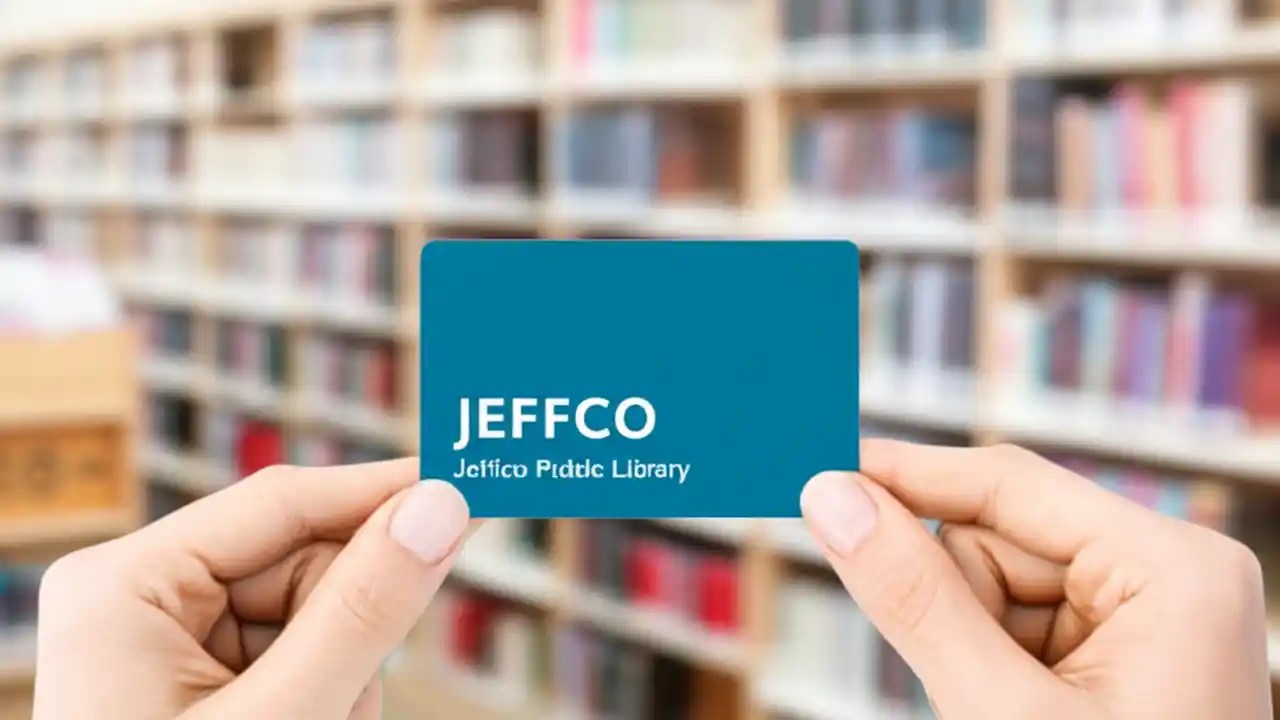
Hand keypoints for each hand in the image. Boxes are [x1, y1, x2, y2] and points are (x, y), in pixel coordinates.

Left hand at [34, 460, 469, 718]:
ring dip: (342, 679)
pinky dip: (326, 700)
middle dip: (351, 635)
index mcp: (127, 582)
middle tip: (343, 705)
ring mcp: (171, 641)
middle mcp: (145, 597)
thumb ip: (364, 613)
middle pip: (305, 566)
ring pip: (316, 618)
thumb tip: (442, 507)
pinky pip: (301, 659)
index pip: (285, 503)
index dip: (384, 492)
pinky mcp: (202, 681)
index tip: (472, 484)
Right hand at [801, 440, 1271, 719]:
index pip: (1007, 485)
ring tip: (1015, 715)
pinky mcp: (1127, 649)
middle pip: (1001, 540)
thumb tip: (831, 499)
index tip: (816, 465)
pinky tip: (1023, 713)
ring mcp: (1152, 611)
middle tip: (984, 695)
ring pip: (1000, 585)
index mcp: (1172, 567)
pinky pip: (1022, 624)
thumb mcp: (1003, 713)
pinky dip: (997, 666)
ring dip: (977, 645)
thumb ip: (914, 599)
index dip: (904, 475)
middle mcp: (1170, 573)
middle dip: (962, 608)